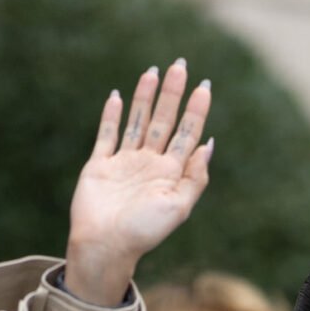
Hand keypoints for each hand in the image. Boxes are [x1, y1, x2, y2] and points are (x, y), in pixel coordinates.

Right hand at [63, 62, 214, 306]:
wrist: (105, 245)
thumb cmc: (144, 231)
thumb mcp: (178, 207)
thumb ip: (195, 177)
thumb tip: (209, 144)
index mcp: (170, 174)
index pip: (187, 134)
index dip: (196, 111)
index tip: (204, 86)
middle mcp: (149, 165)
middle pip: (164, 121)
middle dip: (172, 94)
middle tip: (180, 64)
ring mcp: (124, 163)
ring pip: (137, 122)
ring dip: (145, 98)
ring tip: (153, 72)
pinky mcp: (100, 165)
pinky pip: (106, 135)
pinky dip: (111, 116)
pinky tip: (116, 97)